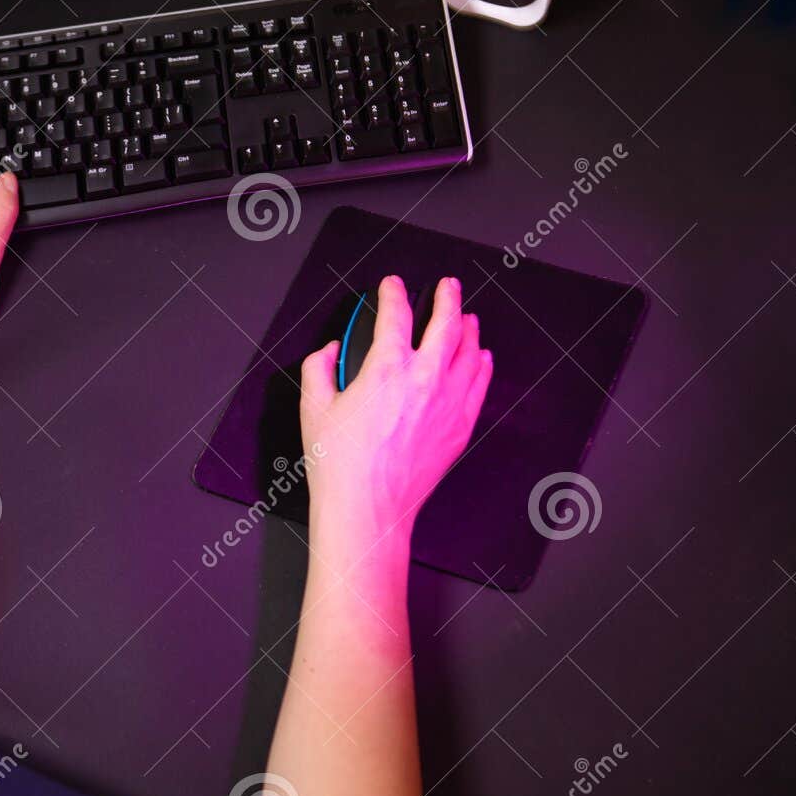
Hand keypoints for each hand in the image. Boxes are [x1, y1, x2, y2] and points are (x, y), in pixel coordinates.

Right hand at [298, 276, 492, 546]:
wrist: (368, 509)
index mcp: (387, 368)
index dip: (393, 294)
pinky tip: (481, 358)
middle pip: (446, 324)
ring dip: (468, 328)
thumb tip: (328, 352)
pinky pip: (480, 385)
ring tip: (468, 317)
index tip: (393, 285)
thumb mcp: (313, 407)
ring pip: (470, 351)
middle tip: (447, 286)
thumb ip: (319, 368)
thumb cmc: (340, 465)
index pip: (395, 315)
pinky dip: (482, 365)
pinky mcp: (459, 427)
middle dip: (447, 298)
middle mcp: (425, 379)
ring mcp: (448, 403)